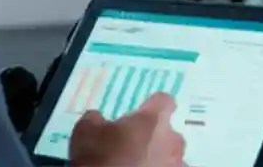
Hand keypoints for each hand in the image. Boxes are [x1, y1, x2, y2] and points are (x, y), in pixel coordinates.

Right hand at [68, 92, 186, 166]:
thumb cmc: (99, 158)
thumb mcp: (85, 132)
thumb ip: (96, 119)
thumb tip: (98, 119)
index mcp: (153, 120)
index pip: (164, 101)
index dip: (152, 107)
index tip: (141, 114)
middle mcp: (172, 140)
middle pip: (168, 132)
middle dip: (154, 138)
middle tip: (133, 147)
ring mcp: (177, 165)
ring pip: (170, 158)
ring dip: (158, 159)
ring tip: (137, 166)